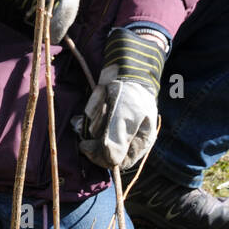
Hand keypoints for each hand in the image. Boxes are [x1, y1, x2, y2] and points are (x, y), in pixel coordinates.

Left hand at [79, 27, 166, 169]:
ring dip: (94, 119)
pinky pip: (91, 122)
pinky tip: (96, 99)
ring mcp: (115, 126)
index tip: (87, 146)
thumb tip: (109, 161)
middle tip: (99, 114)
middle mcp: (128, 137)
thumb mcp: (126, 116)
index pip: (118, 163)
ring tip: (102, 101)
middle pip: (104, 149)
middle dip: (97, 132)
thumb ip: (117, 139)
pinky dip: (90, 112)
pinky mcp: (105, 116)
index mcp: (141, 142)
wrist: (126, 66)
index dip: (101, 157)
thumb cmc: (130, 92)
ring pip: (96, 135)